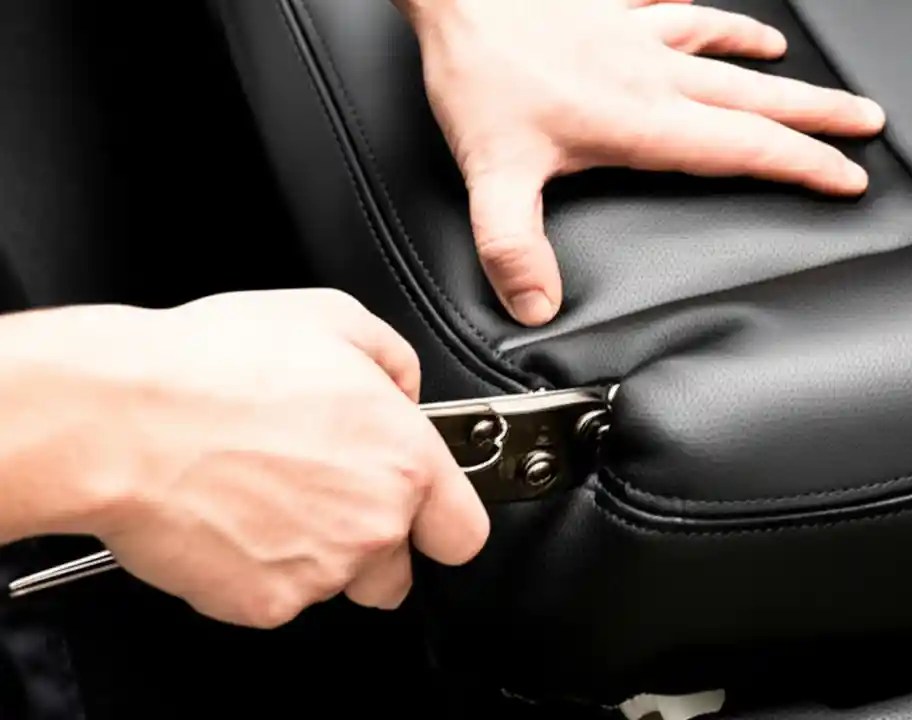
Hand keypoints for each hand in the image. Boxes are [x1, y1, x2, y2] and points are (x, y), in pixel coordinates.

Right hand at [57, 290, 488, 627]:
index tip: (423, 513)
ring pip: (337, 583)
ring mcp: (319, 571)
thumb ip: (392, 360)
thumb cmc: (211, 367)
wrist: (119, 420)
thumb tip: (404, 389)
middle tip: (321, 495)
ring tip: (262, 494)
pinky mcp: (263, 604)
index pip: (464, 531)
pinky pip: (277, 597)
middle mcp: (373, 523)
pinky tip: (230, 516)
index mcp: (404, 460)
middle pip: (399, 569)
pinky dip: (257, 569)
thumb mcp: (330, 319)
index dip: (442, 521)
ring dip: (314, 553)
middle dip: (371, 542)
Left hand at [396, 0, 885, 325]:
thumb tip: (536, 303)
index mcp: (639, 121)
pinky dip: (711, 16)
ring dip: (772, 67)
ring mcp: (637, 37)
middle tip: (867, 123)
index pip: (740, 149)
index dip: (801, 165)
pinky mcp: (613, 10)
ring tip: (806, 76)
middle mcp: (652, 76)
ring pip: (724, 53)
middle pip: (755, 99)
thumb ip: (513, 244)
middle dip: (818, 117)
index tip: (847, 176)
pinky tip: (727, 16)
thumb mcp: (491, 171)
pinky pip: (677, 9)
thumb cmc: (479, 71)